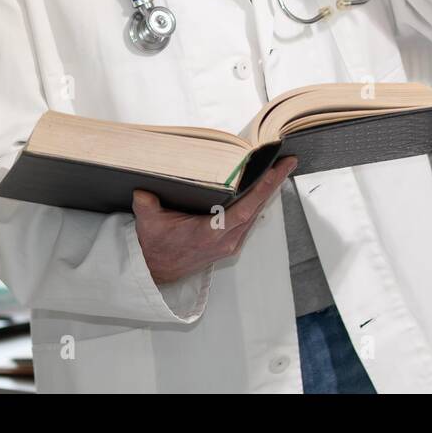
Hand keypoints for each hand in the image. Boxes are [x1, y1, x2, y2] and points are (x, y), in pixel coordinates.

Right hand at [132, 155, 298, 284]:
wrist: (157, 270)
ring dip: (268, 193)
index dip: (261, 191)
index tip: (275, 172)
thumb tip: (143, 192)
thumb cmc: (155, 245)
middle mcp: (225, 241)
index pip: (243, 210)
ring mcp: (230, 244)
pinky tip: (265, 189)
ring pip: (256, 215)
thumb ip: (146, 205)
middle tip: (288, 162)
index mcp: (209, 234)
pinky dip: (259, 203)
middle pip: (257, 209)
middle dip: (273, 184)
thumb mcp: (148, 223)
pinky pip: (250, 220)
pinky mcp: (230, 244)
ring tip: (280, 170)